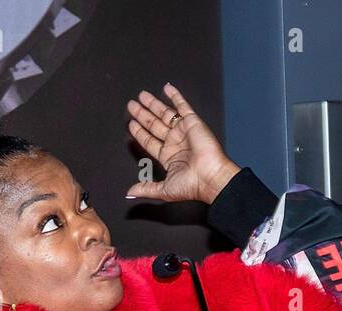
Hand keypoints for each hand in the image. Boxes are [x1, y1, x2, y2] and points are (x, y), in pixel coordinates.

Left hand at [125, 82, 239, 204]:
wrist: (210, 177)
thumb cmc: (191, 185)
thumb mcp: (163, 190)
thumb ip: (146, 188)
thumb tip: (130, 191)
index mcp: (168, 157)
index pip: (149, 141)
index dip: (139, 132)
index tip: (131, 124)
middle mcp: (175, 142)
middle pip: (154, 125)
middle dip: (143, 114)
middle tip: (132, 105)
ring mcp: (183, 131)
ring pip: (165, 114)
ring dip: (153, 104)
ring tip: (141, 96)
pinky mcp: (192, 122)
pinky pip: (182, 106)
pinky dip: (175, 96)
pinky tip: (167, 87)